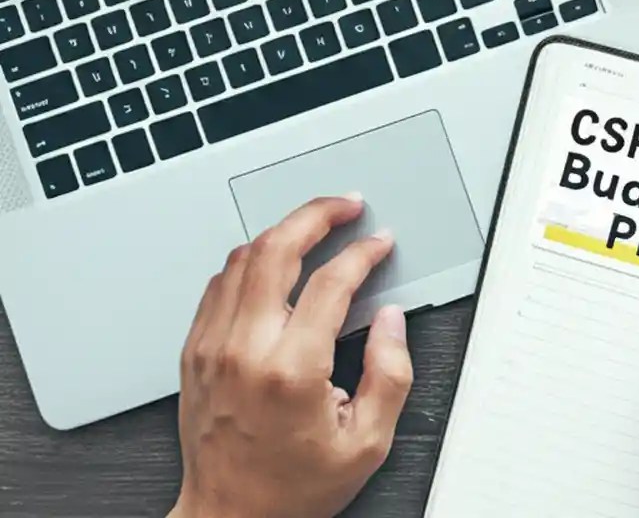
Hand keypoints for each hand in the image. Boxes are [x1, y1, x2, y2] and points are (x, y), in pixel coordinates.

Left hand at [169, 195, 413, 517]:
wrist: (230, 517)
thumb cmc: (293, 487)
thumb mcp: (367, 442)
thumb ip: (389, 374)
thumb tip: (390, 321)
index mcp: (291, 370)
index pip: (331, 282)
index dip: (363, 253)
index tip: (380, 243)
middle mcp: (244, 349)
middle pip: (276, 249)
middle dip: (317, 214)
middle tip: (346, 204)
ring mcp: (211, 347)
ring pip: (241, 258)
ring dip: (281, 230)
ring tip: (314, 224)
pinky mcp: (194, 352)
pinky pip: (218, 283)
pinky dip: (249, 259)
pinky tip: (273, 259)